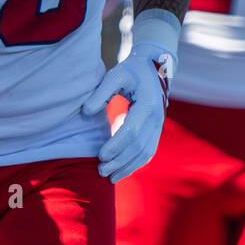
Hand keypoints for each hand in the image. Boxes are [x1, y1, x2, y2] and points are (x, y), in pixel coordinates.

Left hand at [82, 42, 172, 182]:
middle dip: (120, 162)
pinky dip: (137, 163)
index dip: (115, 146)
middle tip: (101, 171)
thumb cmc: (132, 70)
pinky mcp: (157, 130)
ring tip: (111, 177)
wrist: (155, 67)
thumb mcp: (116, 75)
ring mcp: (159, 126)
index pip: (131, 131)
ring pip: (145, 153)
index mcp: (147, 105)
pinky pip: (149, 151)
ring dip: (128, 167)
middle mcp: (157, 118)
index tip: (100, 155)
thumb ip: (100, 93)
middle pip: (138, 147)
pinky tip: (123, 170)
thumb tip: (85, 113)